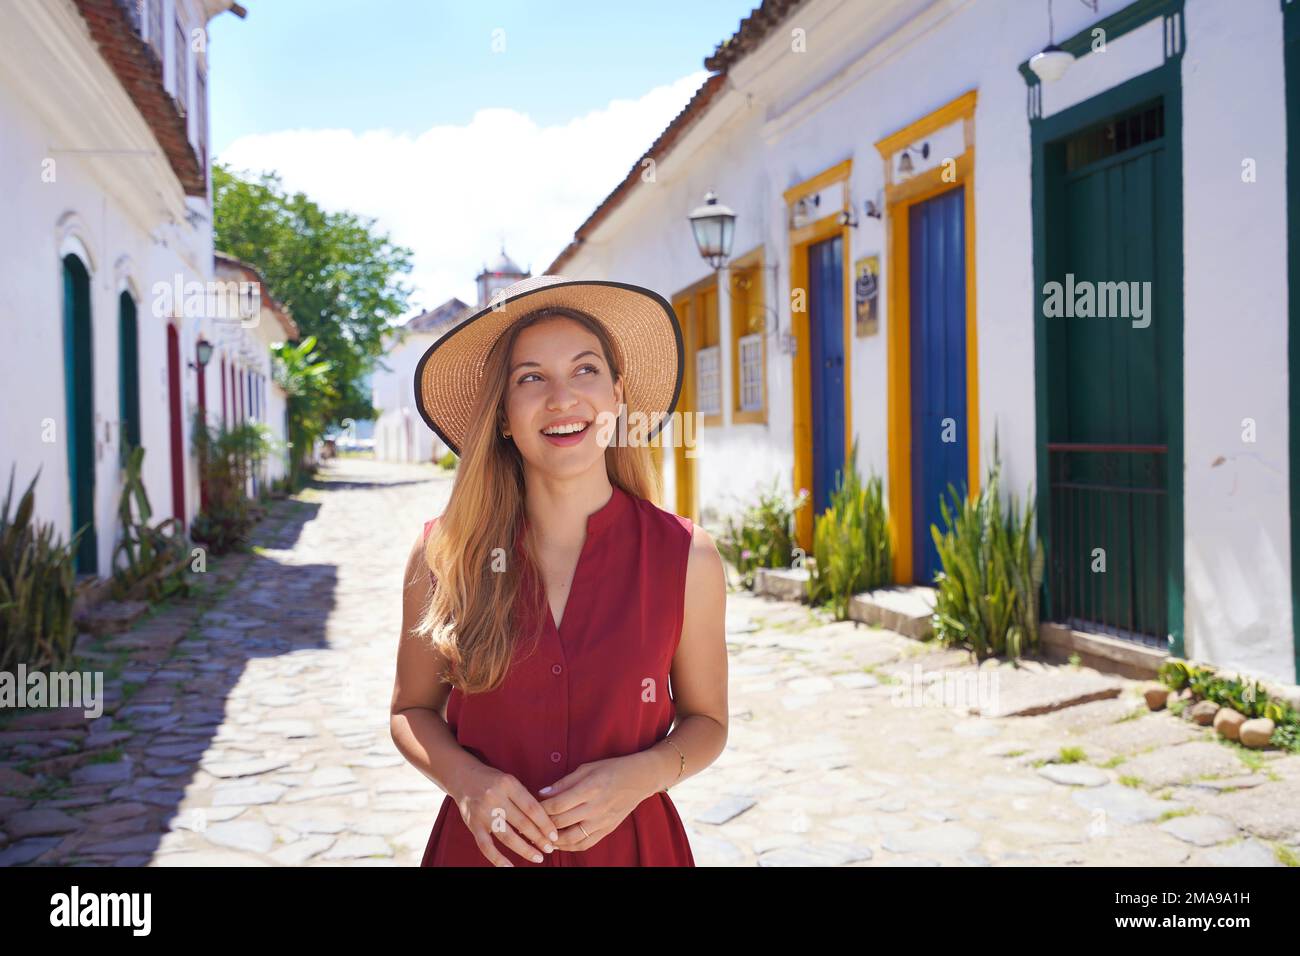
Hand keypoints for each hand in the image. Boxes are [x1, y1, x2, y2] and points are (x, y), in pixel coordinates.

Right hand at [452, 762, 560, 866]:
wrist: (462, 776)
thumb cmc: (493, 780)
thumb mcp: (509, 781)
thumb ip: (524, 798)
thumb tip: (545, 822)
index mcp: (508, 783)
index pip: (532, 807)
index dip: (545, 823)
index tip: (555, 835)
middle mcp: (495, 797)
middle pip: (522, 823)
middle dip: (539, 838)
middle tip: (550, 848)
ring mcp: (482, 812)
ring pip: (507, 836)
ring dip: (524, 850)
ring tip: (538, 857)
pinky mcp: (472, 825)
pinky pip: (486, 846)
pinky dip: (497, 859)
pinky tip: (510, 867)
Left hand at [537, 754, 658, 851]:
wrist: (640, 779)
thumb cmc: (611, 768)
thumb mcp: (587, 767)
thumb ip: (564, 782)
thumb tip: (541, 793)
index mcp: (590, 787)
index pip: (557, 804)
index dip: (540, 808)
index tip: (530, 807)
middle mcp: (596, 807)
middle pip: (561, 822)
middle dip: (542, 824)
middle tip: (530, 823)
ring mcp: (602, 821)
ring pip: (570, 838)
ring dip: (553, 840)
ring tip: (541, 836)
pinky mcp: (607, 830)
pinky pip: (585, 844)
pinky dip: (569, 847)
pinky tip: (559, 843)